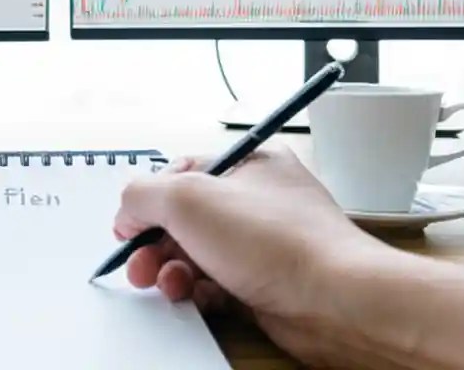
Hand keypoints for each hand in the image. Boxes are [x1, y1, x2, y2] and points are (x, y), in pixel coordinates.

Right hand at [113, 140, 396, 362]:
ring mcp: (262, 244)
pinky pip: (216, 285)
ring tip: (169, 285)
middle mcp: (257, 200)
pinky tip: (196, 298)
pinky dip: (198, 292)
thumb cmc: (278, 241)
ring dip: (173, 270)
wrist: (335, 301)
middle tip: (140, 265)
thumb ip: (143, 194)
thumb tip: (128, 209)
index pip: (181, 172)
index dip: (149, 200)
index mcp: (248, 162)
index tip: (128, 226)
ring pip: (198, 254)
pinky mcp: (265, 283)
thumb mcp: (188, 198)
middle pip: (185, 218)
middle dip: (155, 243)